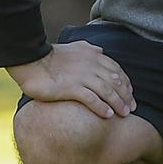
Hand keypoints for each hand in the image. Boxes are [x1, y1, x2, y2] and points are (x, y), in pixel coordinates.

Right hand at [5, 40, 134, 119]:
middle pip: (115, 82)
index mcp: (93, 55)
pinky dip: (102, 107)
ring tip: (124, 114)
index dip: (126, 83)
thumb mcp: (73, 48)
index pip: (117, 70)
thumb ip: (88, 49)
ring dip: (118, 103)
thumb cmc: (51, 57)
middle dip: (126, 95)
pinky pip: (92, 99)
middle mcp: (91, 65)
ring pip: (107, 91)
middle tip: (131, 108)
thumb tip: (100, 51)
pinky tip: (108, 115)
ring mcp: (81, 77)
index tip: (130, 95)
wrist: (31, 62)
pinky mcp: (71, 88)